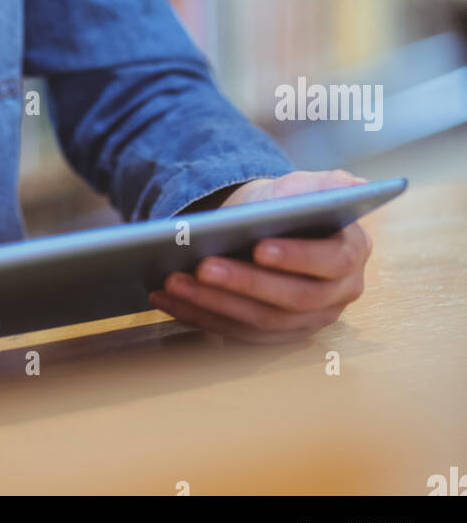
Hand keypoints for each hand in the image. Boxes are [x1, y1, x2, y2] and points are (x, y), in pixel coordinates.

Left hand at [149, 169, 372, 343]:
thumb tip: (356, 186)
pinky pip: (236, 334)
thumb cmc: (286, 203)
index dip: (296, 257)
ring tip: (174, 280)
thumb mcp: (304, 186)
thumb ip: (327, 186)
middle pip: (291, 298)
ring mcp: (307, 322)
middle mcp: (337, 295)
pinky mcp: (274, 336)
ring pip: (260, 321)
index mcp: (351, 254)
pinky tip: (167, 298)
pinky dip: (199, 316)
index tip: (258, 247)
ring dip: (213, 303)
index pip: (331, 262)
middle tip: (202, 265)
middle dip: (243, 282)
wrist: (266, 223)